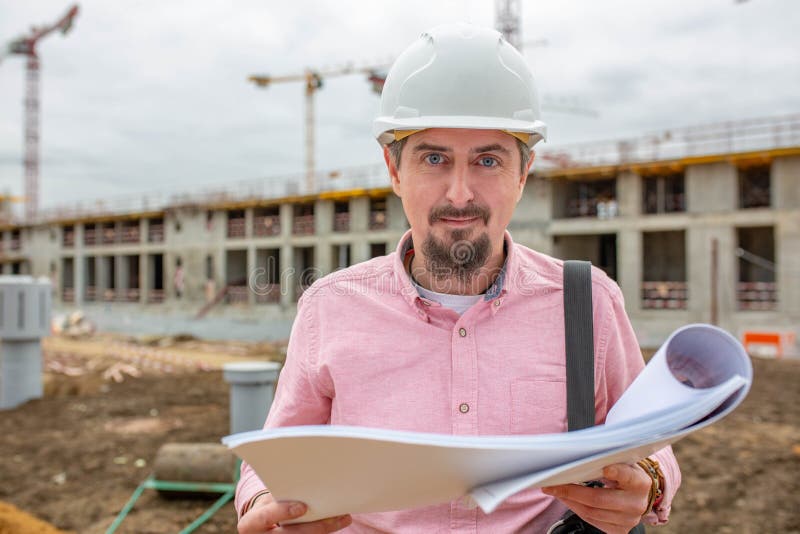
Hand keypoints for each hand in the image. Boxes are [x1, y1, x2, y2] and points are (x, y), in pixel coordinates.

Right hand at [237, 493, 351, 533]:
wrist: (261, 527)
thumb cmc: (267, 506)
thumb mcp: (267, 500)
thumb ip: (280, 493)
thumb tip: (303, 471)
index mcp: (250, 523)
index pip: (263, 518)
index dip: (282, 512)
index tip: (302, 506)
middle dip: (314, 526)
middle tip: (334, 515)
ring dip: (325, 529)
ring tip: (343, 518)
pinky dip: (323, 532)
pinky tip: (338, 522)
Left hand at [541, 463, 650, 533]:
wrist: (638, 495)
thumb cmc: (625, 474)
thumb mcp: (622, 463)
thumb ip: (607, 459)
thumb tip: (578, 454)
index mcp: (639, 482)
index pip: (628, 476)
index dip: (617, 472)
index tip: (605, 468)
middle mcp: (636, 503)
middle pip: (599, 499)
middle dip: (572, 491)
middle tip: (553, 483)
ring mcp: (628, 520)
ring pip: (591, 512)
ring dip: (569, 500)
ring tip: (554, 490)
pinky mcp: (619, 530)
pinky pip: (592, 521)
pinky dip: (575, 508)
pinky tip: (566, 499)